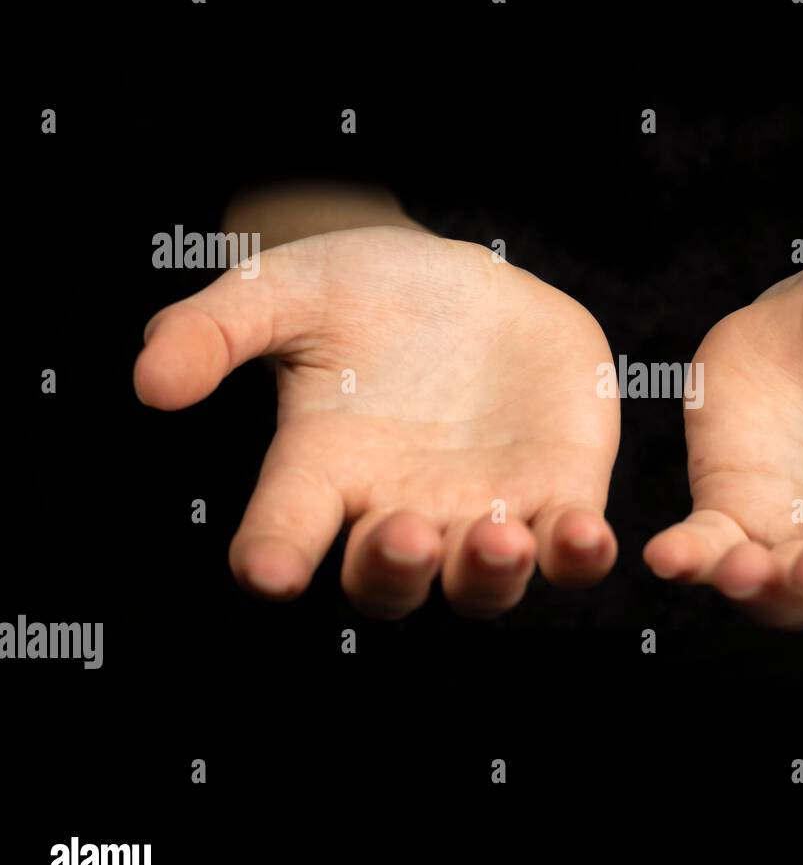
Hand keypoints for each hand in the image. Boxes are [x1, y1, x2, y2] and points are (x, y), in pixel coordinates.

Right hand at [135, 225, 619, 618]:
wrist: (464, 283)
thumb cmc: (362, 292)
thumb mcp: (284, 291)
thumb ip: (216, 330)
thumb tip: (152, 382)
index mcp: (325, 473)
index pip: (286, 532)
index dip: (274, 556)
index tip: (267, 570)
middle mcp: (399, 510)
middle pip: (389, 580)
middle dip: (393, 569)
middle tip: (399, 535)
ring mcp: (483, 511)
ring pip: (483, 581)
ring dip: (489, 572)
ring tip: (499, 538)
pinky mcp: (559, 491)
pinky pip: (568, 545)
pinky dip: (578, 553)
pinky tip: (588, 535)